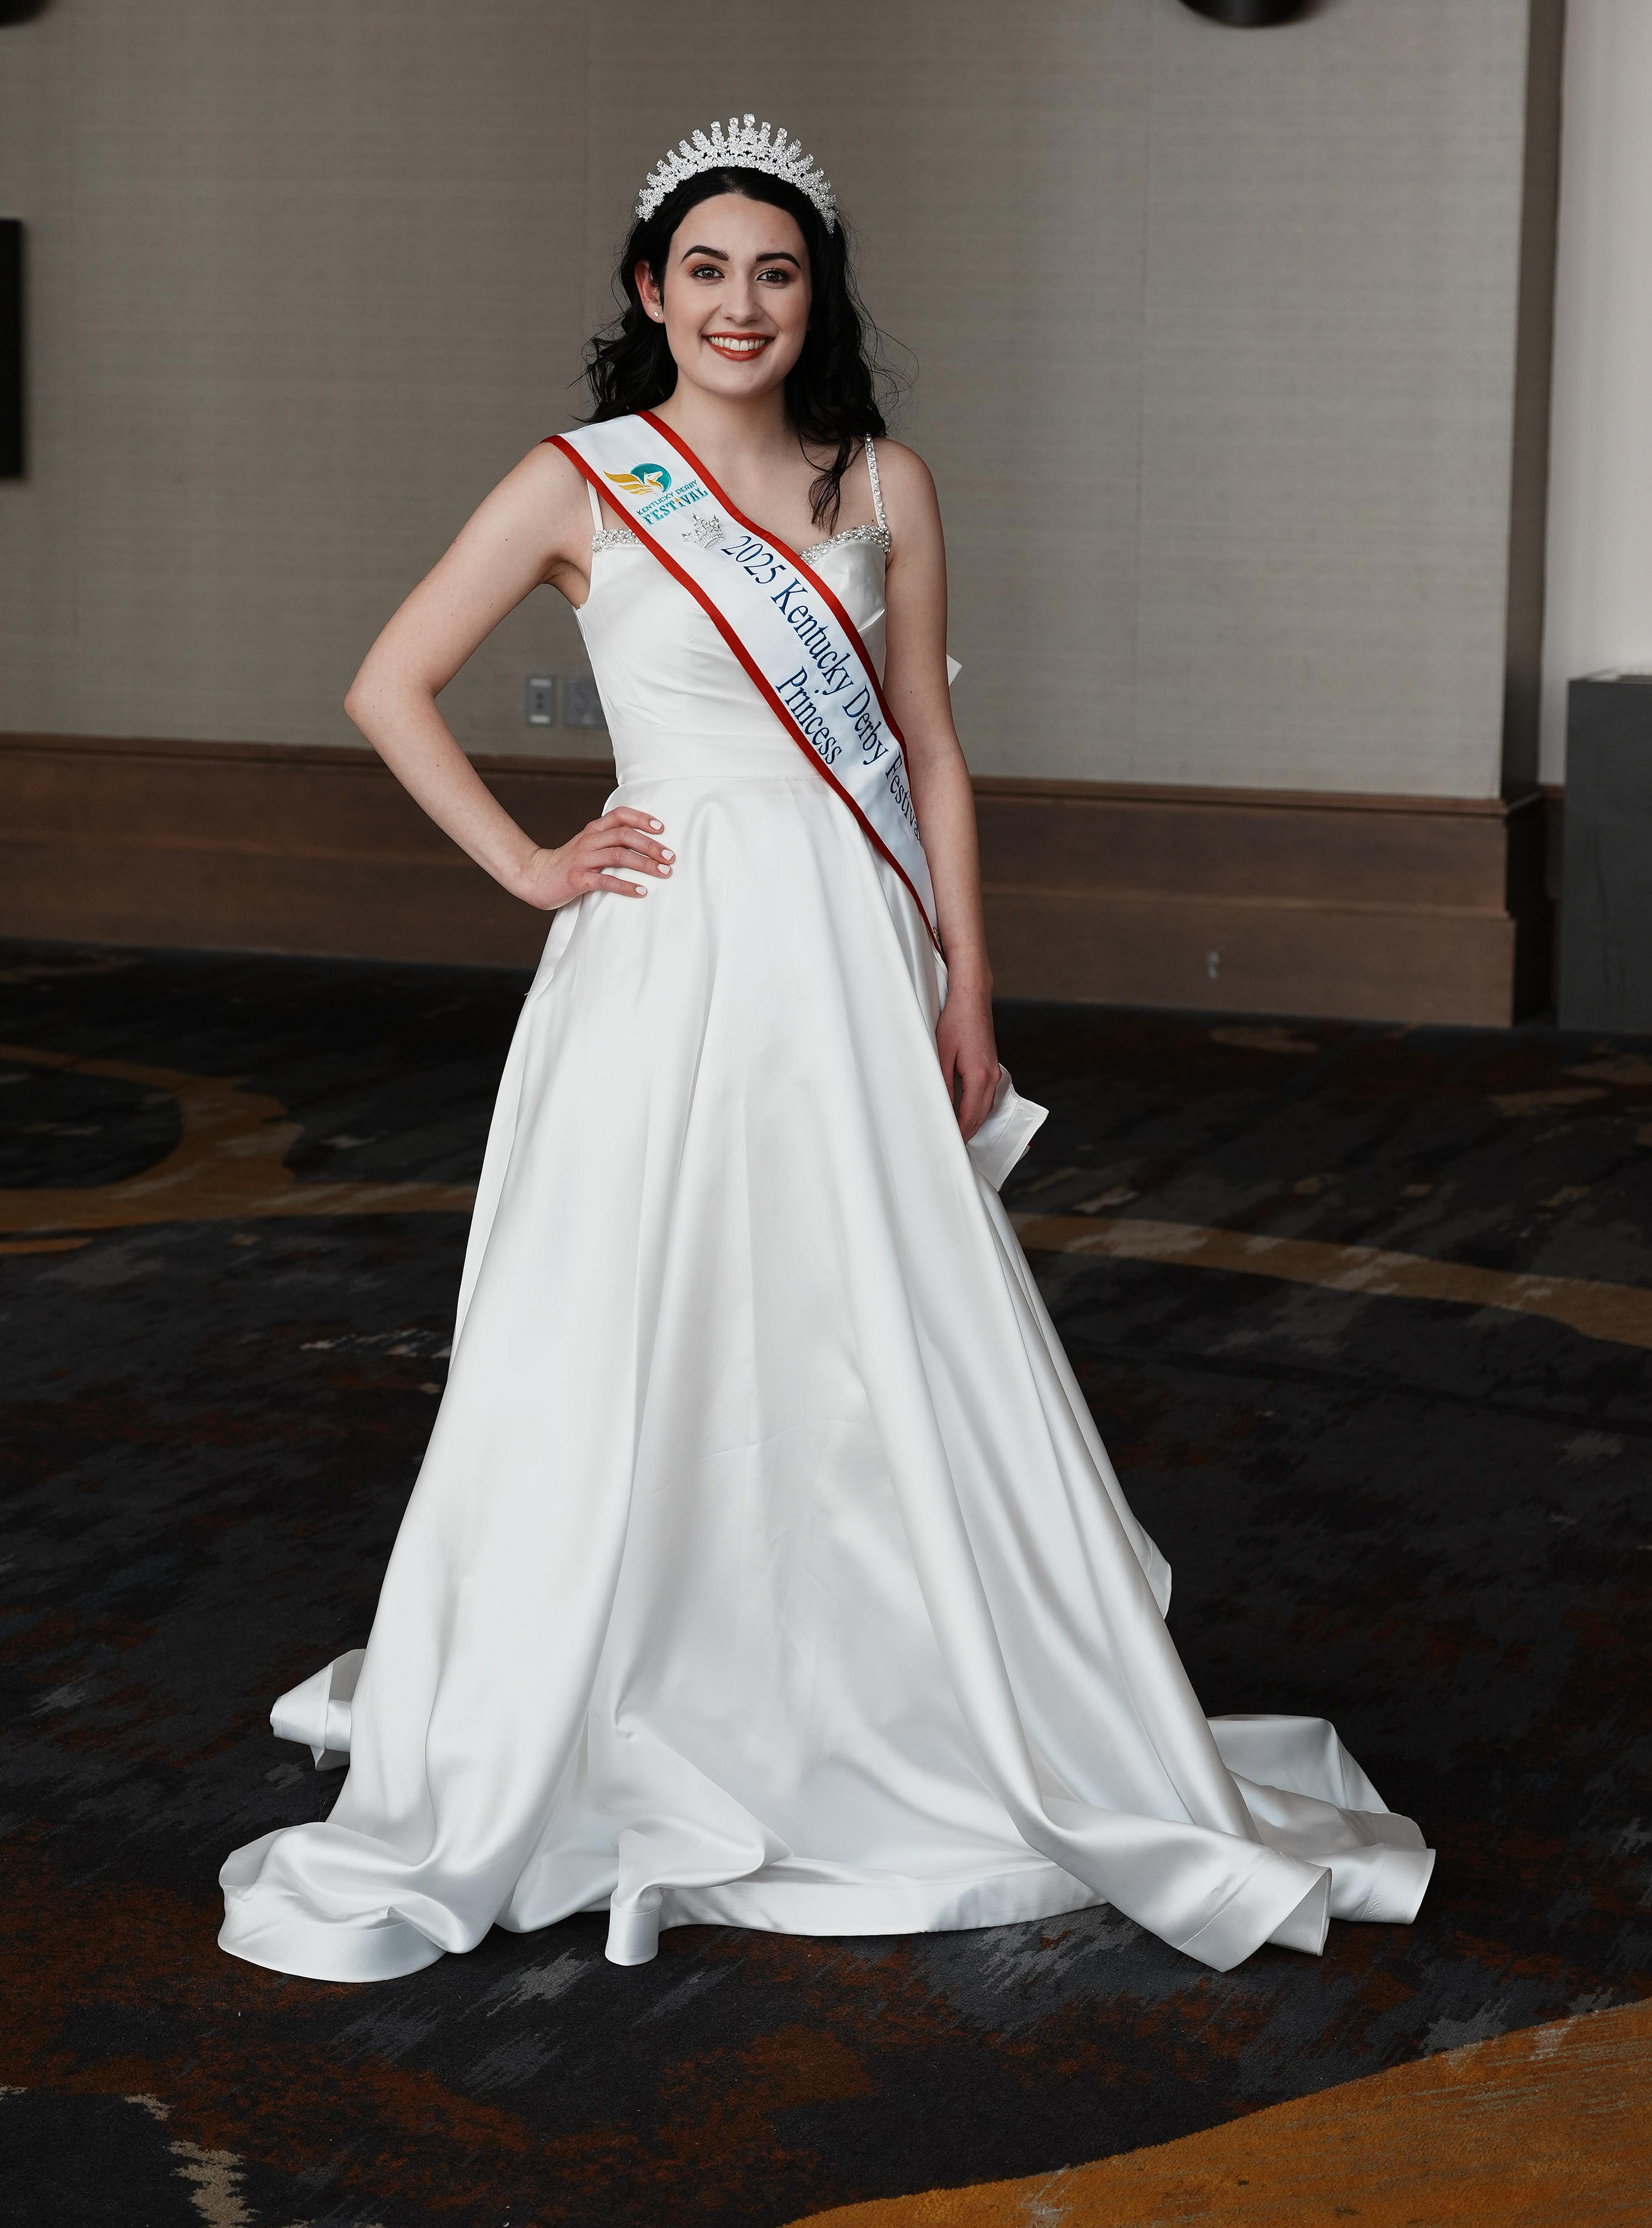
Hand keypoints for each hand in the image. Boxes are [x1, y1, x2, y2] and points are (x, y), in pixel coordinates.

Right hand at [514, 809, 672, 911]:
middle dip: (651, 845)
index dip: (642, 818)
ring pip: (619, 856)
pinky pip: (606, 881)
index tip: (662, 828)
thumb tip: (644, 844)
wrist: (534, 877)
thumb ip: (609, 841)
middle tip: (671, 857)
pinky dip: (626, 886)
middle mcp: (589, 840)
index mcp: (593, 830)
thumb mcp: (588, 845)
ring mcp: (583, 859)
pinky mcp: (578, 879)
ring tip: (665, 873)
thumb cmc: (568, 863)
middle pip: (625, 836)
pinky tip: (642, 892)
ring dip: (645, 864)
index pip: (620, 815)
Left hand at [937, 978, 999, 1140]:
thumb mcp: (942, 1053)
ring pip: (985, 1108)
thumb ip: (942, 1083)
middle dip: (966, 1134)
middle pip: (980, 1116)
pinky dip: (976, 1110)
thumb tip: (940, 1108)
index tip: (948, 1146)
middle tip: (950, 1148)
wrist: (972, 998)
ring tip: (956, 1136)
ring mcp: (994, 1072)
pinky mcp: (991, 1067)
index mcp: (980, 1076)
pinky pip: (986, 1097)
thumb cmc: (956, 1021)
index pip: (969, 1117)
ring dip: (972, 1123)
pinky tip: (965, 1114)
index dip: (959, 1134)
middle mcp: (991, 1077)